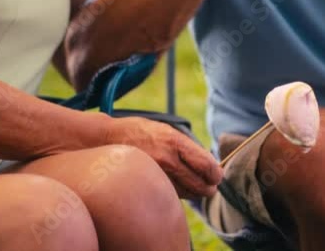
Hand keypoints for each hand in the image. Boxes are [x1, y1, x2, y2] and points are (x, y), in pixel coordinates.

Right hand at [107, 116, 222, 198]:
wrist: (107, 139)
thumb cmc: (141, 133)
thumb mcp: (167, 131)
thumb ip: (187, 147)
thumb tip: (209, 163)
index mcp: (175, 142)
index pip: (206, 165)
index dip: (215, 174)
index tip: (217, 176)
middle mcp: (167, 159)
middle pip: (199, 185)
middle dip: (208, 188)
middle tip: (211, 187)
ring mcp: (156, 174)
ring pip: (186, 193)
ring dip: (194, 192)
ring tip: (194, 185)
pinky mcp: (146, 185)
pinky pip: (170, 195)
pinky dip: (178, 193)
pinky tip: (176, 185)